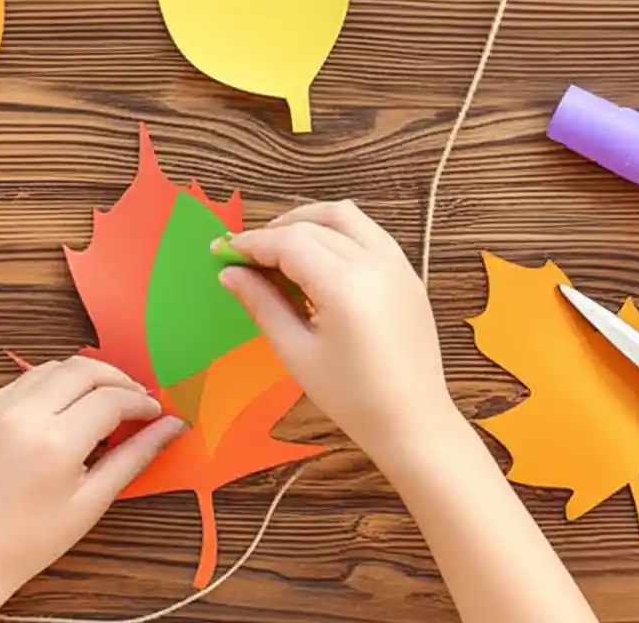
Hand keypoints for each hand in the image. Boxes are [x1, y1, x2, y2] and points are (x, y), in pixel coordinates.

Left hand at [0, 357, 184, 597]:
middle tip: (135, 400)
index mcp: (55, 443)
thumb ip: (134, 456)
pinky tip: (64, 408)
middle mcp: (23, 416)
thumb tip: (172, 426)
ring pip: (52, 367)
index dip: (140, 403)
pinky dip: (51, 384)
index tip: (155, 413)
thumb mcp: (91, 502)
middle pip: (83, 369)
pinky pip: (23, 381)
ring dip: (83, 376)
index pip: (111, 400)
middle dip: (117, 379)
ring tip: (102, 401)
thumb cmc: (31, 539)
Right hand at [217, 201, 457, 459]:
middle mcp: (376, 264)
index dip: (253, 243)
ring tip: (281, 247)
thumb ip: (263, 304)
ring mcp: (398, 265)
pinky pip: (369, 233)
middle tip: (246, 256)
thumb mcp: (297, 353)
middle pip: (315, 225)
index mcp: (346, 287)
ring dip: (309, 221)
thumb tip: (229, 273)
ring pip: (347, 217)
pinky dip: (338, 232)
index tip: (224, 252)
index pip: (290, 243)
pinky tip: (319, 258)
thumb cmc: (351, 397)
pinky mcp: (408, 274)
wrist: (413, 421)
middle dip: (275, 233)